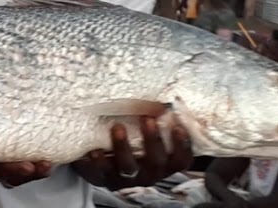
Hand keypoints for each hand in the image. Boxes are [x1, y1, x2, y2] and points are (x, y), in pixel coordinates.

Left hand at [75, 115, 192, 189]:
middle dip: (152, 140)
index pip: (180, 160)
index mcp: (163, 164)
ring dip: (123, 147)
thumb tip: (163, 98)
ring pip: (128, 167)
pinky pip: (102, 173)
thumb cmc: (133, 143)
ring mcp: (126, 178)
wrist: (102, 163)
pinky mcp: (104, 178)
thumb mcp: (148, 134)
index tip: (178, 127)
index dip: (182, 146)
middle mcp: (148, 174)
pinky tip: (96, 151)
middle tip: (148, 119)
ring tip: (118, 127)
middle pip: (155, 162)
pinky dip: (99, 162)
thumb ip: (156, 121)